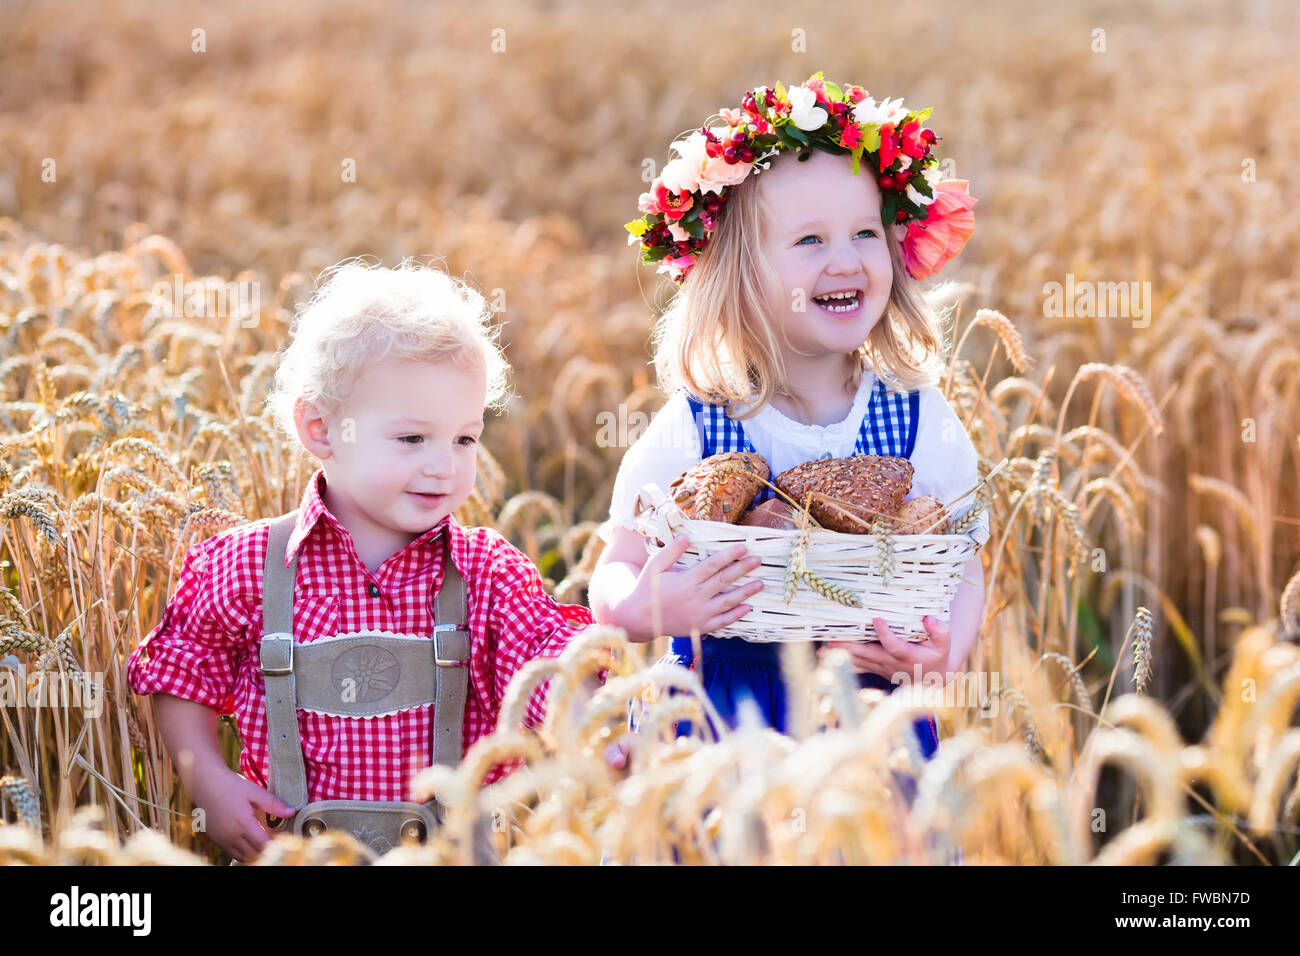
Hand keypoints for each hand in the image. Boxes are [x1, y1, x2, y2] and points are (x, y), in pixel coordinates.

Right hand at [189, 764, 296, 862]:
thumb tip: (292, 812)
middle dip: (266, 850)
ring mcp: (222, 839)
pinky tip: (249, 842)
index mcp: (243, 823)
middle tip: (275, 840)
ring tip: (263, 842)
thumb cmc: (231, 785)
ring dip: (254, 852)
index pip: (263, 844)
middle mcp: (231, 835)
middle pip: (254, 853)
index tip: (283, 838)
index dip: (275, 845)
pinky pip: (231, 852)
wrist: (205, 783)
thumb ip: (273, 804)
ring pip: (242, 856)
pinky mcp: (215, 839)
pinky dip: (242, 851)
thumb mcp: (255, 791)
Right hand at [629, 534, 763, 638]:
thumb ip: (671, 551)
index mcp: (686, 580)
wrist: (639, 618)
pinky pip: (723, 622)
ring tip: (760, 583)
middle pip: (724, 580)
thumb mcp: (655, 566)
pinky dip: (736, 615)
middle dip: (743, 569)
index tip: (744, 547)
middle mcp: (696, 597)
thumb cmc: (647, 589)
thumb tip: (686, 535)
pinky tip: (748, 607)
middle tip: (758, 561)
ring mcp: (699, 614)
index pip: (713, 565)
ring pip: (728, 602)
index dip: (729, 555)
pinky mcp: (700, 627)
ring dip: (746, 592)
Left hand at [820, 616, 951, 684]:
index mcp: (909, 656)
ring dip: (841, 655)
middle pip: (869, 655)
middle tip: (832, 642)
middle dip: (851, 648)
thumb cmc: (938, 655)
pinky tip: (825, 656)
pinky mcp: (876, 668)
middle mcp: (893, 664)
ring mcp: (882, 668)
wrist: (933, 678)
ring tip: (823, 651)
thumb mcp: (945, 643)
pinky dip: (843, 659)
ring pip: (860, 661)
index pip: (895, 646)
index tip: (877, 619)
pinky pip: (858, 665)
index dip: (886, 634)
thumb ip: (940, 631)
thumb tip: (928, 618)